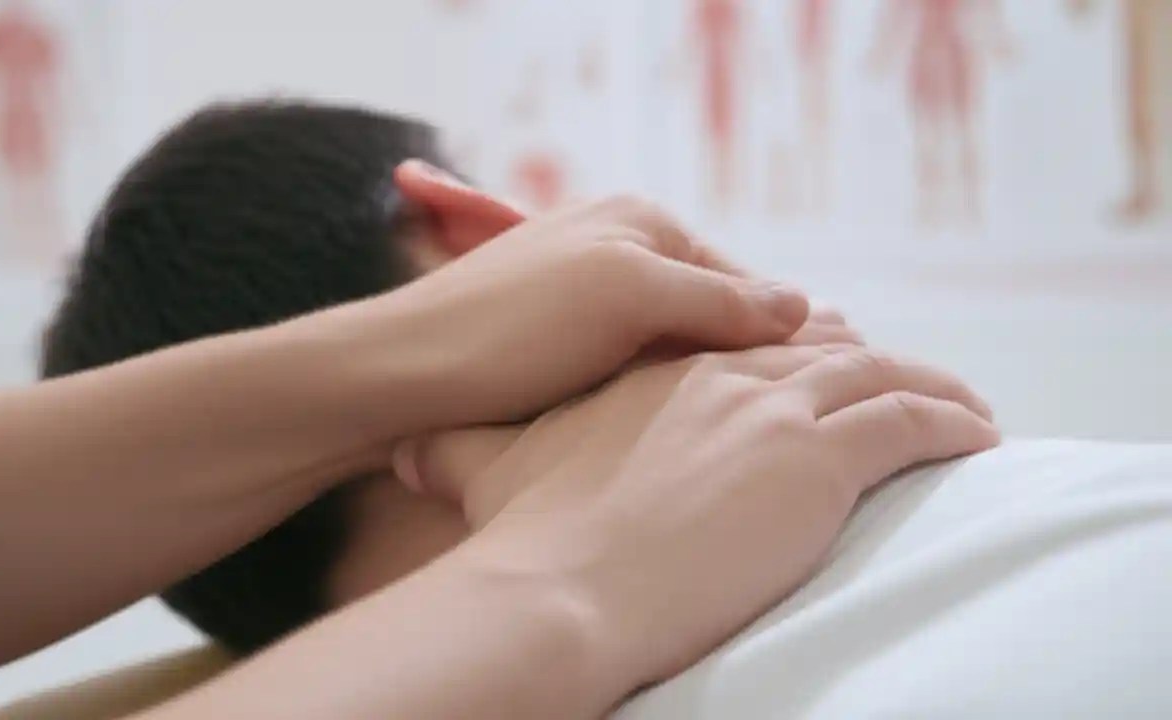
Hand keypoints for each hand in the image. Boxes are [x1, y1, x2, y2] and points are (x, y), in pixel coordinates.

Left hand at [368, 195, 810, 431]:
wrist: (397, 377)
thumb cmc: (509, 331)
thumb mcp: (626, 298)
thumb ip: (716, 299)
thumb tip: (807, 306)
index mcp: (638, 221)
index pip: (738, 281)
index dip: (778, 336)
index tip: (817, 388)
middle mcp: (613, 246)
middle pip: (705, 311)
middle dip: (738, 360)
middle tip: (779, 417)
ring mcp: (581, 295)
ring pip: (667, 344)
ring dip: (695, 382)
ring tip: (729, 432)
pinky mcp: (554, 343)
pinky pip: (628, 367)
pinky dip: (652, 395)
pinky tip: (662, 431)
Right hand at [399, 345, 997, 691]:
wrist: (559, 585)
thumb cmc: (526, 540)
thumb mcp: (493, 474)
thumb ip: (469, 453)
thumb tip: (408, 455)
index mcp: (658, 374)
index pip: (747, 341)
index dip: (791, 349)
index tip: (821, 364)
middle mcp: (722, 375)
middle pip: (821, 347)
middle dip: (865, 360)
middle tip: (902, 379)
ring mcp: (775, 410)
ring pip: (879, 374)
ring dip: (929, 386)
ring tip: (963, 405)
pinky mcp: (819, 457)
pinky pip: (913, 421)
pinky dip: (952, 422)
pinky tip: (979, 433)